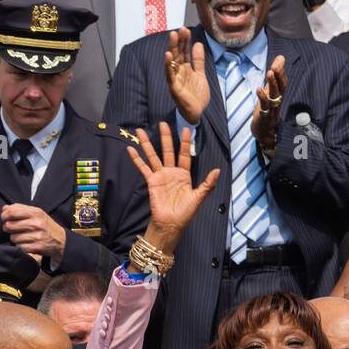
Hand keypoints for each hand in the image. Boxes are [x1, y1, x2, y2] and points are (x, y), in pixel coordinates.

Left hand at [1, 204, 66, 261]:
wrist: (61, 241)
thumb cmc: (45, 226)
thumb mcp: (36, 213)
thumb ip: (20, 209)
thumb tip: (5, 209)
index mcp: (35, 212)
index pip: (12, 212)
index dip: (4, 216)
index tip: (5, 219)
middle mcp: (36, 223)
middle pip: (9, 226)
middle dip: (8, 228)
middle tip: (12, 229)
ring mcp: (37, 236)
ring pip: (13, 238)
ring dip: (15, 239)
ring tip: (22, 237)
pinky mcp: (37, 247)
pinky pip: (20, 247)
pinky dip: (21, 246)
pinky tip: (26, 244)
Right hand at [128, 123, 221, 255]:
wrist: (171, 224)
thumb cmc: (186, 213)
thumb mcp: (199, 197)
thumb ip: (208, 184)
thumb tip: (218, 170)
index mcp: (184, 175)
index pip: (184, 154)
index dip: (185, 142)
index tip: (186, 129)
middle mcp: (171, 173)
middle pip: (168, 151)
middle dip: (165, 137)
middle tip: (162, 123)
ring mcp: (160, 176)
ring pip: (153, 156)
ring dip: (147, 144)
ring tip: (140, 131)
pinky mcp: (151, 182)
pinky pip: (143, 168)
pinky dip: (136, 159)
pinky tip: (130, 148)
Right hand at [165, 28, 209, 124]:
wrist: (197, 113)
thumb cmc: (197, 96)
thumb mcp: (200, 74)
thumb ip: (198, 60)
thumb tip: (198, 44)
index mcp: (186, 68)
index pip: (185, 51)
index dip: (185, 41)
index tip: (186, 30)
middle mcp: (179, 72)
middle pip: (178, 54)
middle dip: (178, 41)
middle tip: (180, 29)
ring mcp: (176, 79)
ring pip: (173, 61)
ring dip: (172, 48)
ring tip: (173, 36)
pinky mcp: (174, 88)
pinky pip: (170, 75)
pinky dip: (168, 65)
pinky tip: (167, 55)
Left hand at [251, 55, 287, 148]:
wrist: (264, 133)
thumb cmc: (267, 110)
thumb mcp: (270, 91)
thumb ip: (274, 76)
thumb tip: (281, 57)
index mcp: (279, 95)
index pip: (283, 82)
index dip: (281, 71)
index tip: (280, 59)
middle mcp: (277, 101)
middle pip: (281, 88)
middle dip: (279, 76)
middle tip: (275, 65)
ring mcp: (271, 109)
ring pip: (274, 96)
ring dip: (272, 84)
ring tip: (269, 73)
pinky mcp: (264, 117)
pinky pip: (264, 107)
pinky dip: (262, 98)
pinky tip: (259, 89)